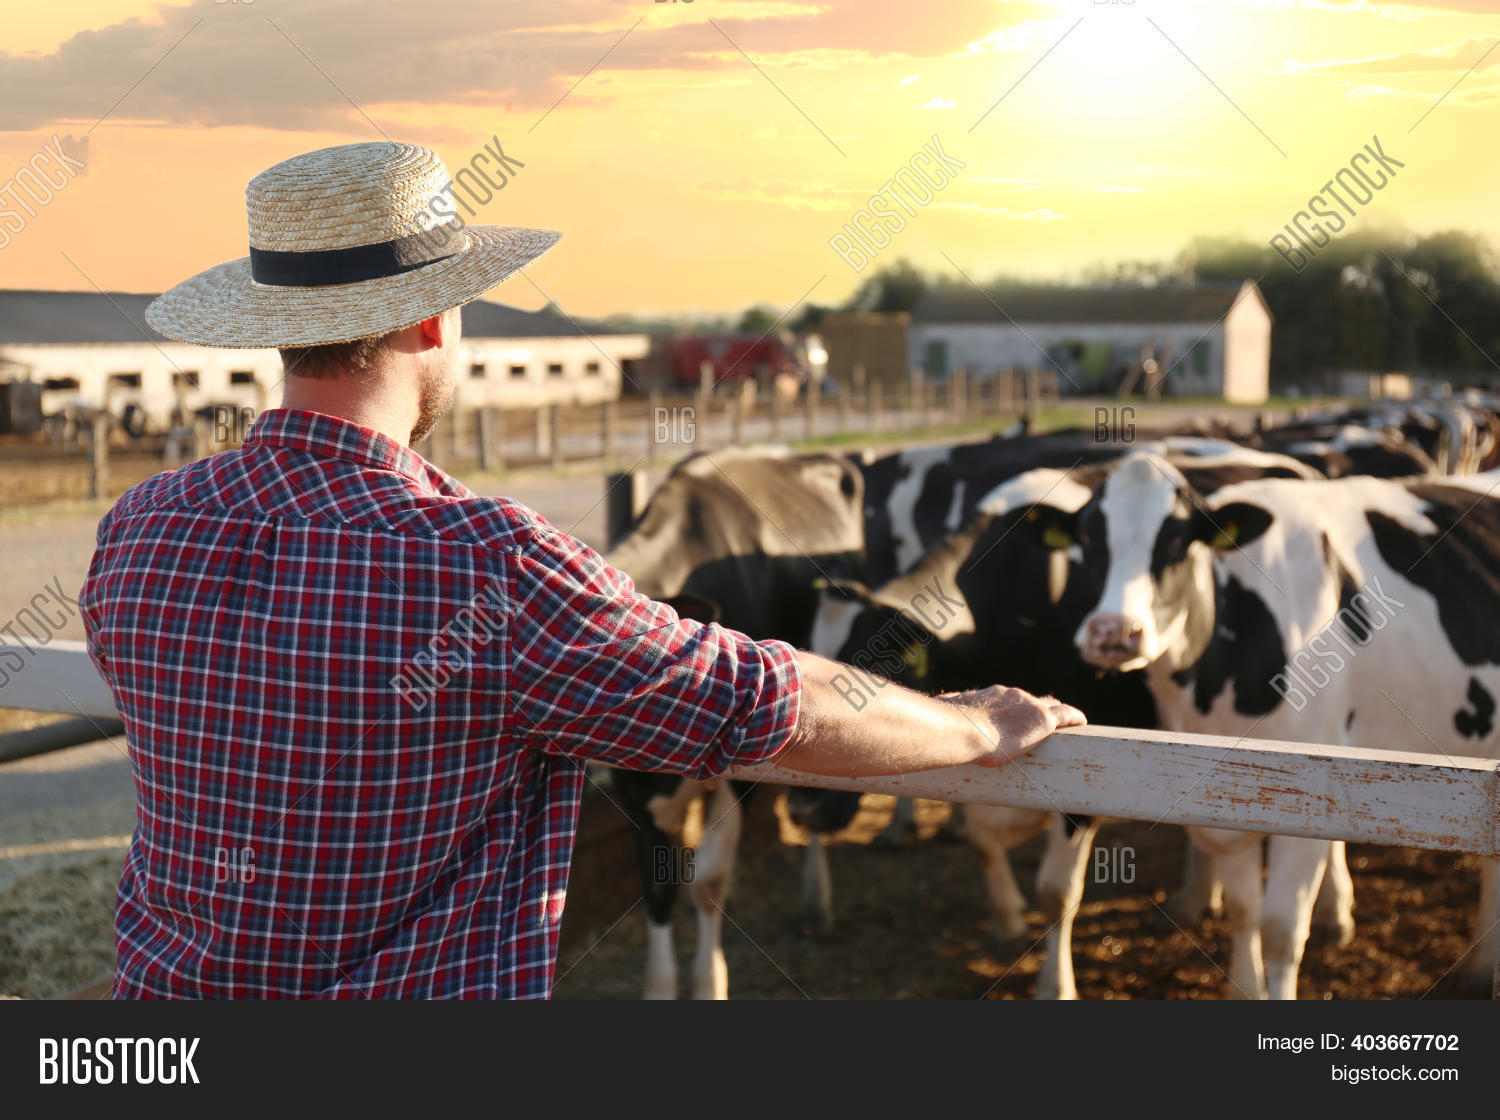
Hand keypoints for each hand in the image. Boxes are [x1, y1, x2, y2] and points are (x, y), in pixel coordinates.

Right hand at [937, 685, 1085, 766]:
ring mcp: (1027, 705)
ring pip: (1048, 705)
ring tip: (1065, 721)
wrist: (961, 731)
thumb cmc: (947, 728)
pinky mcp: (1043, 720)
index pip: (1004, 698)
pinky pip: (1065, 715)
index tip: (1012, 713)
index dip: (1011, 706)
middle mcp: (1009, 694)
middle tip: (1039, 719)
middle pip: (1028, 699)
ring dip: (1055, 713)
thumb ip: (943, 714)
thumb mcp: (943, 717)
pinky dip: (1074, 717)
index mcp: (987, 695)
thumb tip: (928, 717)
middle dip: (1034, 707)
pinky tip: (1083, 722)